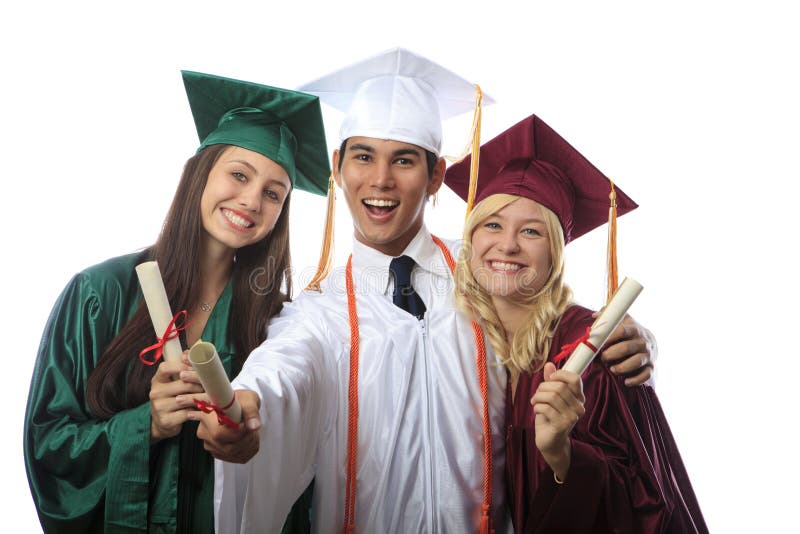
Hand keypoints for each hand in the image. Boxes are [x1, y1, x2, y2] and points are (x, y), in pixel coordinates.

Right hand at [149, 350, 204, 443]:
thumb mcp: (173, 382)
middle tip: (208, 386)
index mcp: (157, 380)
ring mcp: (159, 407)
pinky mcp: (165, 420)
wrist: (163, 422)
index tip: (195, 368)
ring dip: (199, 398)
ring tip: (206, 397)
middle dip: (198, 384)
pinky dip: (195, 412)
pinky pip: (186, 414)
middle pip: (182, 383)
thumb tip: (189, 352)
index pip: (165, 367)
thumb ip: (181, 368)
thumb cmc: (173, 397)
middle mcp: (155, 392)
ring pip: (185, 399)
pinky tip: (199, 410)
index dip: (182, 366)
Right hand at [196, 389, 260, 463]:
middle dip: (246, 439)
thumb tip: (254, 426)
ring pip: (233, 454)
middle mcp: (204, 432)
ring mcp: (209, 444)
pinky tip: (250, 439)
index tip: (247, 425)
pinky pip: (235, 458)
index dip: (238, 433)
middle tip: (253, 428)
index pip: (220, 434)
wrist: (237, 407)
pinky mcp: (217, 452)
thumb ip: (251, 411)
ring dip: (249, 445)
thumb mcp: (248, 399)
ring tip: (252, 432)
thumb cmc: (241, 400)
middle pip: (228, 447)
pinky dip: (248, 450)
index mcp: (206, 416)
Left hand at [532, 362, 584, 480]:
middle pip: (559, 386)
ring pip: (551, 396)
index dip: (560, 374)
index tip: (550, 379)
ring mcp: (571, 417)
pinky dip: (537, 407)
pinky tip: (536, 410)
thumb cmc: (550, 417)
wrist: (550, 442)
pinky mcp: (562, 425)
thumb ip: (551, 381)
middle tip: (537, 395)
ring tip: (535, 402)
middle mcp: (579, 407)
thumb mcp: (550, 397)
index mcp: (579, 398)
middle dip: (543, 387)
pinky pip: (546, 408)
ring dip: (538, 397)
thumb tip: (549, 364)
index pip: (575, 379)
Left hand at [598, 314, 657, 386]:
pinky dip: (636, 380)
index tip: (598, 343)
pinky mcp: (651, 367)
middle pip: (626, 348)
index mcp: (633, 329)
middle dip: (611, 354)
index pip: (622, 331)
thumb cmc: (629, 332)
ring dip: (622, 368)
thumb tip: (595, 315)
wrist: (650, 343)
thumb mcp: (622, 321)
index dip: (608, 337)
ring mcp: (648, 355)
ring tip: (612, 369)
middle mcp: (642, 342)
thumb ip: (608, 316)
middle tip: (602, 358)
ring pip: (636, 362)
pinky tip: (625, 382)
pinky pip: (645, 375)